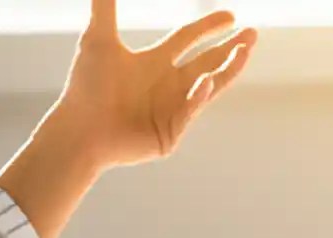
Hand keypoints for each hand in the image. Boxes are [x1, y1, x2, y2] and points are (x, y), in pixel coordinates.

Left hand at [61, 0, 257, 167]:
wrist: (79, 129)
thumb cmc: (86, 87)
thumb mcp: (98, 40)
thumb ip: (105, 7)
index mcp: (155, 62)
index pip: (189, 39)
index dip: (209, 26)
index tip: (231, 16)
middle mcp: (169, 83)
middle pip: (208, 61)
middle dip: (231, 48)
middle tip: (252, 34)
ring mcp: (174, 108)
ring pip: (210, 85)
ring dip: (228, 69)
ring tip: (244, 52)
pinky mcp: (172, 131)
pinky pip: (189, 110)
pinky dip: (197, 96)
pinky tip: (204, 81)